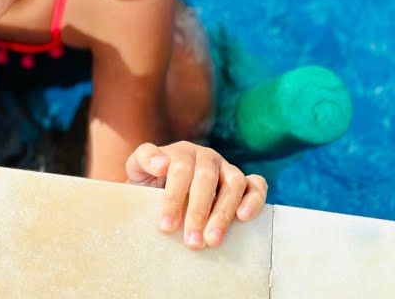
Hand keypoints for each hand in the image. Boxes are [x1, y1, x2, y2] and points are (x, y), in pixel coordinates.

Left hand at [126, 141, 267, 249]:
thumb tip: (162, 164)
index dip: (172, 199)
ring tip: (213, 240)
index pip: (179, 170)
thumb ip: (143, 161)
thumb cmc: (150, 183)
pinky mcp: (244, 181)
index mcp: (180, 153)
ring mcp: (227, 168)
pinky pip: (257, 185)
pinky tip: (243, 217)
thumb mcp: (137, 171)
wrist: (162, 191)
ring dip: (223, 213)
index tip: (165, 227)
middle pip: (206, 179)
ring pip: (233, 183)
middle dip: (198, 212)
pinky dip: (254, 199)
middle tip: (191, 242)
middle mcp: (206, 157)